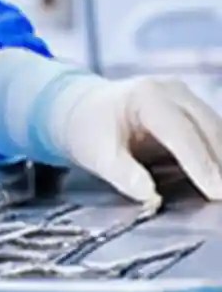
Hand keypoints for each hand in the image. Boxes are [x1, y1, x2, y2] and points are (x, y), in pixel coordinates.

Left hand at [50, 76, 221, 207]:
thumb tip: (152, 196)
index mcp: (146, 95)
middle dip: (218, 166)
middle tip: (221, 200)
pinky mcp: (193, 111)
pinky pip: (213, 135)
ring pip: (217, 132)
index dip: (200, 164)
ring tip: (218, 192)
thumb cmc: (88, 128)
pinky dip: (216, 157)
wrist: (83, 108)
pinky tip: (215, 180)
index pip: (181, 133)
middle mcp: (173, 91)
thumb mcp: (95, 154)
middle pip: (208, 130)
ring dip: (220, 162)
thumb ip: (123, 174)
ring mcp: (187, 98)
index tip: (215, 192)